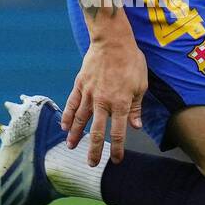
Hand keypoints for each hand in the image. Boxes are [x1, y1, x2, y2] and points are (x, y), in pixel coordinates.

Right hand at [60, 36, 147, 165]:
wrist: (112, 41)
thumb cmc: (130, 61)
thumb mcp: (140, 85)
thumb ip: (136, 107)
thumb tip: (136, 126)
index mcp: (120, 103)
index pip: (119, 132)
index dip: (118, 148)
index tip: (116, 160)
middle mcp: (103, 102)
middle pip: (96, 131)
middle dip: (94, 150)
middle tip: (91, 163)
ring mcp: (89, 93)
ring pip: (80, 119)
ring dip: (75, 135)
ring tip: (71, 147)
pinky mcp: (80, 84)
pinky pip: (72, 103)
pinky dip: (67, 116)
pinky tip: (63, 126)